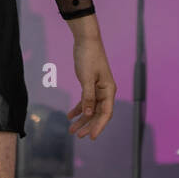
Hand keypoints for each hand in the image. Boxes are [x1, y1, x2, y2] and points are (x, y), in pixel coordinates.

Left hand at [66, 21, 115, 139]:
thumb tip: (87, 114)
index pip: (106, 113)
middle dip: (88, 125)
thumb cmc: (89, 57)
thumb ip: (87, 97)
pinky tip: (70, 115)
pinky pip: (85, 101)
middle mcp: (105, 92)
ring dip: (82, 119)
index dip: (99, 126)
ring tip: (71, 129)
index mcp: (109, 90)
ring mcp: (98, 89)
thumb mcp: (86, 78)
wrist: (86, 40)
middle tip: (77, 135)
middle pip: (98, 114)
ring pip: (91, 109)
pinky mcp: (90, 85)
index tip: (90, 137)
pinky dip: (78, 108)